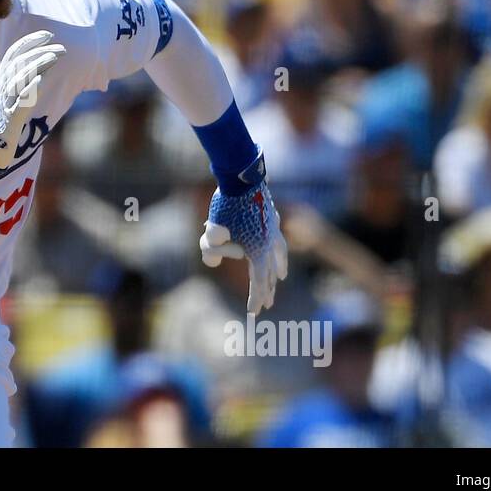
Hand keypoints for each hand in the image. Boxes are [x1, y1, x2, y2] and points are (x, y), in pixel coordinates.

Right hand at [0, 30, 65, 169]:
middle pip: (18, 62)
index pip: (12, 54)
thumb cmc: (3, 122)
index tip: (48, 35)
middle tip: (61, 47)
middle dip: (39, 50)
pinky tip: (41, 80)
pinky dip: (29, 90)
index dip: (30, 41)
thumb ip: (22, 81)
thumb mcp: (9, 97)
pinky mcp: (9, 119)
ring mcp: (3, 103)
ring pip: (19, 78)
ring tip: (55, 56)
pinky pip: (19, 102)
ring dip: (38, 64)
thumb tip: (43, 67)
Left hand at [200, 165, 288, 313]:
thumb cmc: (226, 203)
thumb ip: (210, 246)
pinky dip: (279, 249)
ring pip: (278, 256)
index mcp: (258, 249)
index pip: (258, 281)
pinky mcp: (271, 219)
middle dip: (266, 290)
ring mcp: (273, 230)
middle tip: (265, 306)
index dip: (255, 298)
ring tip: (279, 279)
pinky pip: (277, 239)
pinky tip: (278, 248)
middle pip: (269, 273)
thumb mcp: (213, 227)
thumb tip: (210, 263)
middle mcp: (269, 243)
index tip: (253, 313)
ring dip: (277, 270)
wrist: (243, 176)